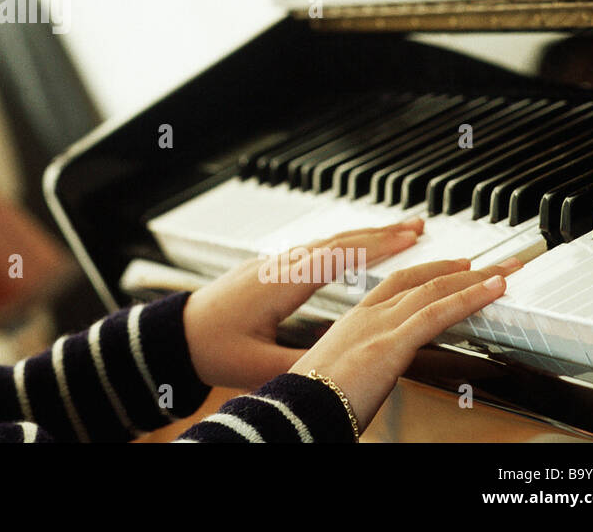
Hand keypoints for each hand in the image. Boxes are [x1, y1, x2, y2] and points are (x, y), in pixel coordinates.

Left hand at [182, 218, 428, 390]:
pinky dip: (342, 244)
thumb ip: (301, 363)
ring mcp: (271, 264)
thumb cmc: (210, 348)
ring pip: (325, 241)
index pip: (336, 256)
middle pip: (337, 240)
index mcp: (280, 284)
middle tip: (419, 225)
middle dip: (380, 232)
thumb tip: (339, 367)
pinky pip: (313, 248)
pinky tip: (355, 247)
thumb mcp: (259, 364)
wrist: (174, 333)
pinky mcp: (266, 269)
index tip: (410, 237)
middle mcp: (278, 266)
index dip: (376, 246)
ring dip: (363, 235)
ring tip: (399, 231)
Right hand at [287, 256, 523, 434]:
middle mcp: (367, 315)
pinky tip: (493, 290)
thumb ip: (363, 365)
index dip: (430, 272)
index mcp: (353, 321)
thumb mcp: (340, 374)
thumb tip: (375, 375)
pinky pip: (438, 313)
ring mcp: (379, 326)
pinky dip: (470, 297)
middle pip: (420, 279)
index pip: (397, 284)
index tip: (456, 268)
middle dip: (459, 268)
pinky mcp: (391, 343)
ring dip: (474, 278)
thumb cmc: (311, 400)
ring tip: (504, 271)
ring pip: (434, 289)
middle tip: (491, 263)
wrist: (296, 410)